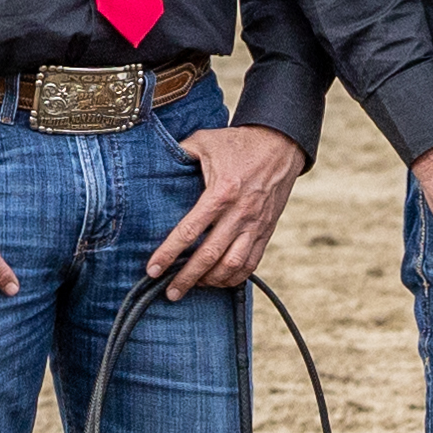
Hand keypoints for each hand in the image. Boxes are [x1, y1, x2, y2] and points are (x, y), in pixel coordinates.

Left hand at [146, 121, 303, 295]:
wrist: (281, 144)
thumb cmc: (238, 143)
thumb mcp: (205, 141)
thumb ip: (179, 154)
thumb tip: (154, 164)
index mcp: (221, 192)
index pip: (190, 230)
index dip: (168, 253)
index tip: (152, 270)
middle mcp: (239, 213)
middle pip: (210, 255)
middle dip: (187, 278)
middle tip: (170, 292)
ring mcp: (255, 225)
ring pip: (233, 265)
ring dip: (211, 280)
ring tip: (194, 286)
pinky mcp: (266, 230)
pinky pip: (252, 262)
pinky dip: (234, 277)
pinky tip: (219, 281)